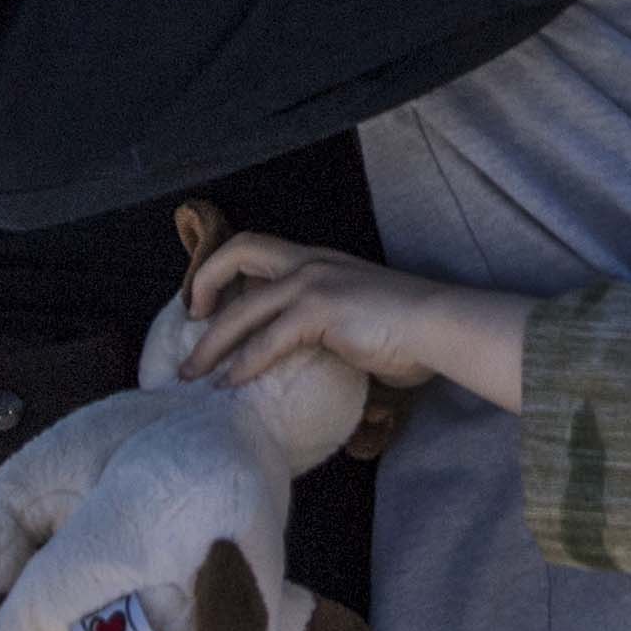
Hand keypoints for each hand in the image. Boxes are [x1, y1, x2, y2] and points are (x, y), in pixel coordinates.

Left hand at [182, 232, 444, 388]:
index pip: (258, 246)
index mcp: (319, 259)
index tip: (210, 301)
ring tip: (192, 373)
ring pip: (242, 308)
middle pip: (238, 252)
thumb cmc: (410, 329)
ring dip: (210, 344)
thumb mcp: (358, 312)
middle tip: (190, 319)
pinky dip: (242, 364)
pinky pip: (266, 340)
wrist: (439, 325)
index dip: (225, 267)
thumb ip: (327, 322)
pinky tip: (231, 384)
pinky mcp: (319, 311)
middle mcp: (311, 262)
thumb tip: (309, 352)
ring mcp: (314, 283)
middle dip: (204, 283)